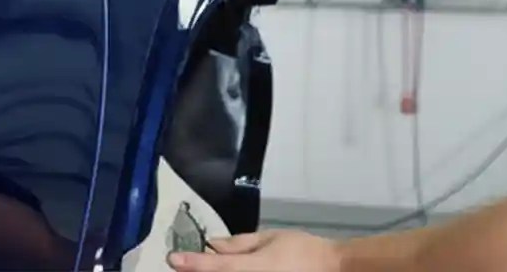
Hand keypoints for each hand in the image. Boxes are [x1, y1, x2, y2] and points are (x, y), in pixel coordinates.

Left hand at [168, 229, 341, 271]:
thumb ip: (240, 244)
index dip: (192, 264)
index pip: (216, 267)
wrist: (334, 269)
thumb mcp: (271, 238)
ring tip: (199, 268)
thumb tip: (213, 245)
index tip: (172, 259)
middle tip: (182, 266)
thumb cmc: (303, 250)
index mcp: (254, 268)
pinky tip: (224, 269)